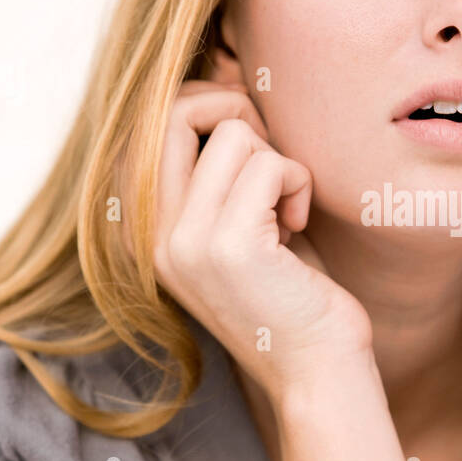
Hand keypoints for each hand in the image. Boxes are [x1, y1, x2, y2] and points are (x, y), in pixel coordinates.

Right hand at [119, 80, 373, 398]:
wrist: (317, 371)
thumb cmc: (291, 292)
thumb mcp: (239, 224)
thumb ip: (216, 169)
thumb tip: (225, 90)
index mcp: (144, 229)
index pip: (149, 122)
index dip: (208, 107)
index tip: (253, 143)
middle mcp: (151, 235)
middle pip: (175, 110)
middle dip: (238, 114)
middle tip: (273, 164)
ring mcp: (184, 241)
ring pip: (235, 134)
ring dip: (279, 163)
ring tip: (288, 213)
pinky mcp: (229, 246)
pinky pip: (270, 164)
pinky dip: (300, 183)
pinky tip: (300, 227)